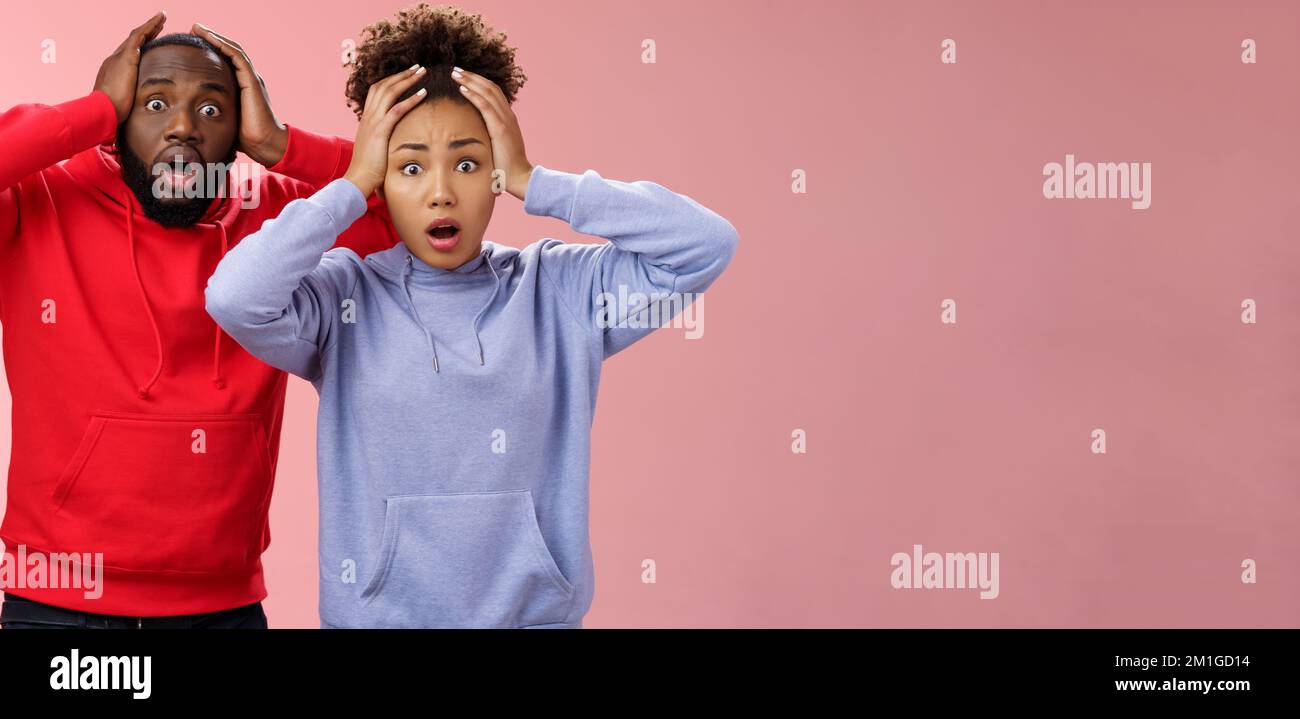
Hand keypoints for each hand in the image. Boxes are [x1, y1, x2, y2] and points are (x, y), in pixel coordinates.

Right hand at [94, 11, 166, 123]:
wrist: (103, 111)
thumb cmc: (111, 115)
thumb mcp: (123, 108)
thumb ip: (128, 107)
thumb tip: (131, 122)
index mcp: (113, 72)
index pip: (129, 55)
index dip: (141, 47)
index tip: (151, 42)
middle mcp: (114, 61)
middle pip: (133, 42)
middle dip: (146, 33)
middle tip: (159, 25)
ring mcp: (119, 57)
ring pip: (137, 36)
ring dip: (150, 26)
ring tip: (162, 18)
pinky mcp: (127, 57)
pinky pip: (140, 35)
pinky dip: (151, 25)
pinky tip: (161, 19)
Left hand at [192, 23, 287, 166]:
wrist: (264, 144)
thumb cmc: (245, 138)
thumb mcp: (224, 119)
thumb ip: (213, 112)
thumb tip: (192, 118)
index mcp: (242, 86)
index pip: (226, 61)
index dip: (211, 49)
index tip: (193, 43)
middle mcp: (248, 78)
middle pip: (229, 51)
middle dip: (211, 38)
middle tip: (193, 29)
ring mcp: (251, 78)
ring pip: (233, 49)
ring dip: (215, 37)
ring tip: (198, 28)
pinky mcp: (252, 80)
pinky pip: (237, 56)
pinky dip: (224, 45)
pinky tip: (210, 38)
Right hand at [343, 65, 428, 197]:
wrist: (358, 179)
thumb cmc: (369, 168)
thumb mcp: (376, 147)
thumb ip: (383, 137)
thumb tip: (393, 136)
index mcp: (367, 118)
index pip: (378, 90)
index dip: (393, 80)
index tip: (407, 74)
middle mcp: (369, 116)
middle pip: (384, 85)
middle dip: (402, 74)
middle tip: (419, 67)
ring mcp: (373, 122)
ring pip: (390, 92)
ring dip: (407, 80)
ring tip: (423, 72)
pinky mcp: (379, 131)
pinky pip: (396, 110)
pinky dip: (410, 99)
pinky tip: (423, 93)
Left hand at [451, 67, 532, 200]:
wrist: (519, 177)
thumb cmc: (505, 166)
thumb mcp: (497, 146)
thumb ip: (488, 136)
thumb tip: (474, 135)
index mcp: (507, 118)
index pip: (493, 92)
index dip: (478, 82)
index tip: (463, 76)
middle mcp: (508, 115)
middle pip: (490, 87)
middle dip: (472, 76)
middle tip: (455, 69)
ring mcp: (506, 120)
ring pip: (487, 92)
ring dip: (470, 81)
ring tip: (455, 74)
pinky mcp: (500, 128)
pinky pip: (485, 106)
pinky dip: (473, 95)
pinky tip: (462, 89)